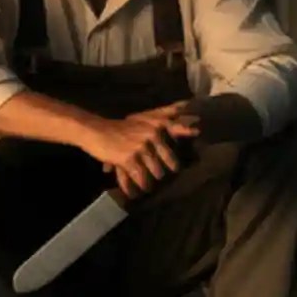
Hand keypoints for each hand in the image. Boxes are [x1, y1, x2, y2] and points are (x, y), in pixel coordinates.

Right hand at [85, 101, 199, 200]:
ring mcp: (141, 147)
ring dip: (150, 182)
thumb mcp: (146, 116)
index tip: (198, 132)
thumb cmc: (123, 126)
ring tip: (146, 186)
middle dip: (164, 171)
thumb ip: (167, 112)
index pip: (177, 127)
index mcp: (156, 124)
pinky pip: (141, 178)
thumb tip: (187, 104)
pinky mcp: (129, 158)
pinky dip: (138, 187)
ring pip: (156, 172)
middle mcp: (152, 134)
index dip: (187, 130)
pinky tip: (135, 193)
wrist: (97, 131)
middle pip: (169, 161)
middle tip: (160, 175)